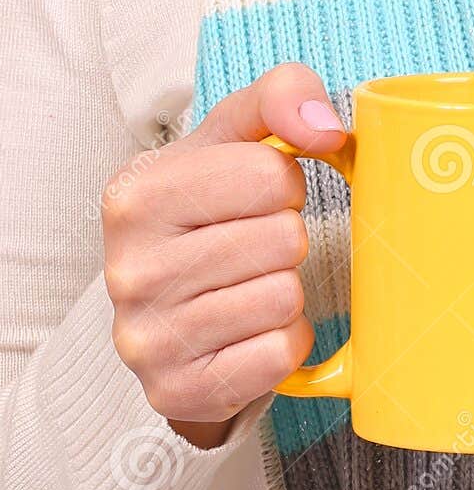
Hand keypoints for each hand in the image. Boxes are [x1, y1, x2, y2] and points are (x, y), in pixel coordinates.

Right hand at [101, 63, 346, 449]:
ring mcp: (148, 336)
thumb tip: (328, 126)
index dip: (284, 186)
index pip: (270, 173)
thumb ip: (277, 100)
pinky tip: (251, 334)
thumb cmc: (206, 223)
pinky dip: (284, 344)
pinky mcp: (177, 390)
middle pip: (282, 239)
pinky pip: (278, 355)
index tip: (256, 201)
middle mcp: (130, 267)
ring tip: (250, 291)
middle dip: (286, 243)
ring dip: (286, 295)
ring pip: (283, 299)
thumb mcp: (228, 146)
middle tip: (255, 252)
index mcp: (135, 194)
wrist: (167, 325)